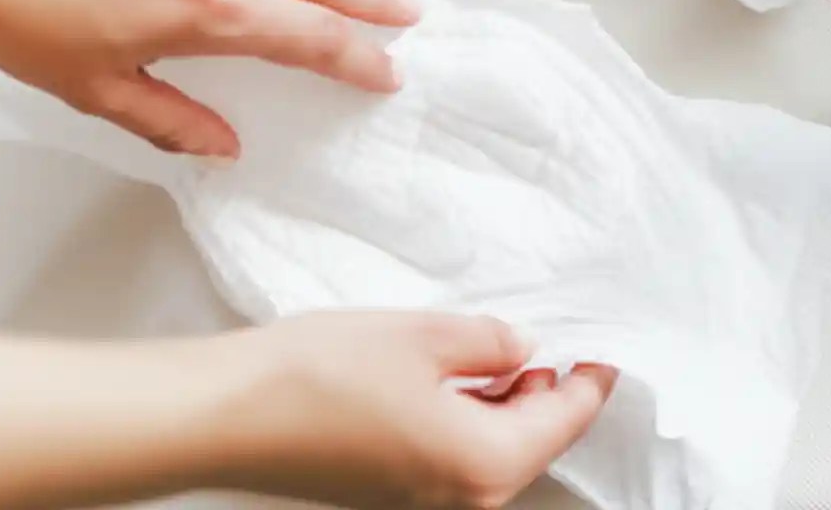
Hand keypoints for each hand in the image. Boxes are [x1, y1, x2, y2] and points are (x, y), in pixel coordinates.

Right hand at [215, 312, 617, 508]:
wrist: (225, 416)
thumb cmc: (324, 374)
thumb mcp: (425, 336)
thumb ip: (491, 343)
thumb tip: (523, 349)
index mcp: (486, 464)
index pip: (565, 419)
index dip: (590, 379)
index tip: (605, 348)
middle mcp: (462, 499)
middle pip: (532, 442)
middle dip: (550, 392)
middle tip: (555, 340)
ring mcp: (421, 502)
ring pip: (491, 450)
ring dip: (507, 404)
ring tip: (506, 352)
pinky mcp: (386, 494)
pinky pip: (453, 456)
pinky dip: (469, 418)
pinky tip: (456, 378)